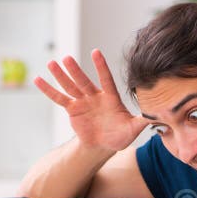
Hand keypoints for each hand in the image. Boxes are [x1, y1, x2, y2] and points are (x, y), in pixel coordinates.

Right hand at [34, 49, 149, 151]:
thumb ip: (142, 121)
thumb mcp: (132, 130)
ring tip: (52, 63)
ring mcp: (83, 101)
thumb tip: (158, 116)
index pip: (105, 79)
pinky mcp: (72, 109)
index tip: (96, 52)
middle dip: (75, 71)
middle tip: (67, 59)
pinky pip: (59, 99)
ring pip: (70, 86)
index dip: (100, 67)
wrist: (104, 144)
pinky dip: (49, 90)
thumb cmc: (120, 135)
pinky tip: (38, 80)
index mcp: (110, 98)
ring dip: (61, 76)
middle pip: (84, 82)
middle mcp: (95, 96)